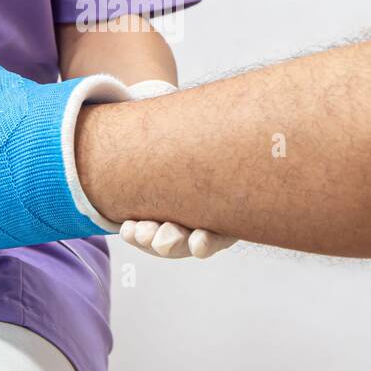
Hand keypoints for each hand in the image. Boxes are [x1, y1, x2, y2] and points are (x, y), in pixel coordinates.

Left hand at [119, 80, 236, 259]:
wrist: (185, 132)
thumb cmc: (214, 136)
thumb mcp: (221, 141)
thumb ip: (230, 142)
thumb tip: (242, 127)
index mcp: (229, 210)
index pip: (221, 235)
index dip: (208, 241)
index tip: (198, 243)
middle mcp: (204, 222)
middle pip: (190, 242)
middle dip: (173, 242)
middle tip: (161, 240)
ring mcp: (179, 222)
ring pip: (165, 240)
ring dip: (150, 239)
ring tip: (138, 232)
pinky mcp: (156, 217)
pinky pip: (144, 233)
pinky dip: (135, 233)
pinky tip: (127, 229)